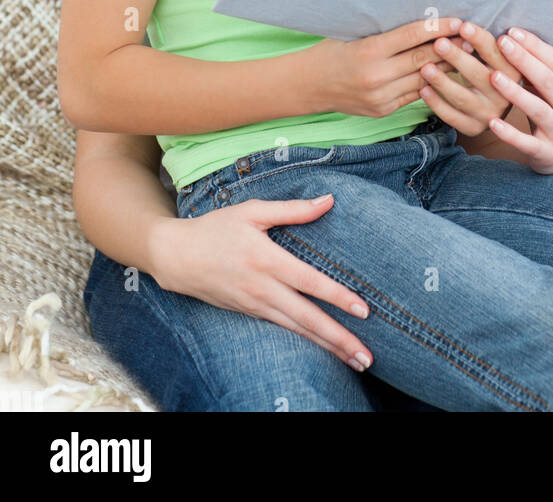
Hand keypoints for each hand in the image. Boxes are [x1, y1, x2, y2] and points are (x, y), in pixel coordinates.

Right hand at [150, 195, 374, 370]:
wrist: (176, 256)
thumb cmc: (216, 228)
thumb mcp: (253, 211)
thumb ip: (293, 209)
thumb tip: (330, 200)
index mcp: (266, 260)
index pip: (310, 282)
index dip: (338, 297)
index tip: (364, 311)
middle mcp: (263, 288)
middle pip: (307, 318)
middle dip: (339, 339)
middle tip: (367, 357)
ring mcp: (255, 305)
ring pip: (297, 331)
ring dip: (328, 347)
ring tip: (355, 361)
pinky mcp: (250, 313)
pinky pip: (284, 330)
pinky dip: (307, 342)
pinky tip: (326, 349)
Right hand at [312, 17, 462, 118]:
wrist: (308, 86)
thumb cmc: (331, 50)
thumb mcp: (354, 34)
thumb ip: (386, 32)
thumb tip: (422, 20)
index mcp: (369, 51)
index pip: (412, 36)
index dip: (438, 28)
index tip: (458, 20)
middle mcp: (377, 77)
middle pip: (423, 59)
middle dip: (451, 47)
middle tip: (473, 36)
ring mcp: (381, 97)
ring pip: (424, 80)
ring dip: (447, 67)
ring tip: (467, 55)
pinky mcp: (384, 110)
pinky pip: (415, 95)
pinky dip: (432, 83)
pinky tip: (448, 75)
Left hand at [417, 21, 522, 134]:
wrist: (495, 107)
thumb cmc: (490, 70)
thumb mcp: (495, 57)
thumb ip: (484, 44)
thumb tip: (461, 24)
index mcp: (513, 72)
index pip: (495, 53)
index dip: (479, 39)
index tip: (463, 26)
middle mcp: (505, 95)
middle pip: (478, 75)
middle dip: (457, 58)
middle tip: (439, 43)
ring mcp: (489, 114)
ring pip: (463, 97)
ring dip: (442, 82)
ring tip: (425, 67)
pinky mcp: (473, 127)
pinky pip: (452, 117)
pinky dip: (436, 103)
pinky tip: (423, 90)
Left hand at [485, 27, 552, 175]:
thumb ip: (542, 71)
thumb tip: (513, 38)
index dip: (535, 45)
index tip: (512, 31)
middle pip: (548, 81)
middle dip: (524, 60)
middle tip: (501, 42)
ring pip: (539, 110)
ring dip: (515, 92)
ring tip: (494, 76)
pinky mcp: (547, 154)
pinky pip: (527, 143)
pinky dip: (510, 133)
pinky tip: (492, 122)